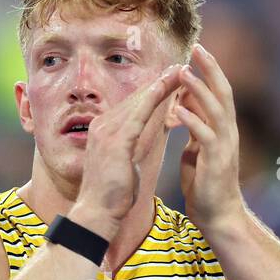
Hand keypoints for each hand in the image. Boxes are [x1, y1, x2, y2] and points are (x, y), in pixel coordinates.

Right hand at [74, 64, 184, 237]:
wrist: (98, 214)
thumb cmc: (113, 194)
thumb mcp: (126, 162)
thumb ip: (135, 142)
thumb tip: (150, 130)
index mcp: (104, 130)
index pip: (134, 104)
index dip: (154, 90)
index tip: (173, 78)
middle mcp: (102, 125)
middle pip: (137, 98)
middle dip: (160, 81)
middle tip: (182, 65)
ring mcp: (106, 132)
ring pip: (139, 101)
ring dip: (161, 85)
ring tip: (180, 70)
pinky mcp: (115, 142)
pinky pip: (138, 115)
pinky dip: (153, 99)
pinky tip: (166, 87)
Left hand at [175, 44, 244, 234]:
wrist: (217, 217)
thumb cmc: (206, 187)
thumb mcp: (196, 153)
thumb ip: (194, 132)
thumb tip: (184, 111)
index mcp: (222, 130)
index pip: (217, 93)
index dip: (208, 72)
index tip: (195, 52)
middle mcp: (228, 133)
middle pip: (222, 92)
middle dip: (210, 69)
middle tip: (197, 47)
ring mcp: (224, 146)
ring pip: (215, 110)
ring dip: (199, 89)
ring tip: (183, 72)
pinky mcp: (217, 161)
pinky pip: (204, 135)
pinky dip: (191, 120)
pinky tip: (177, 108)